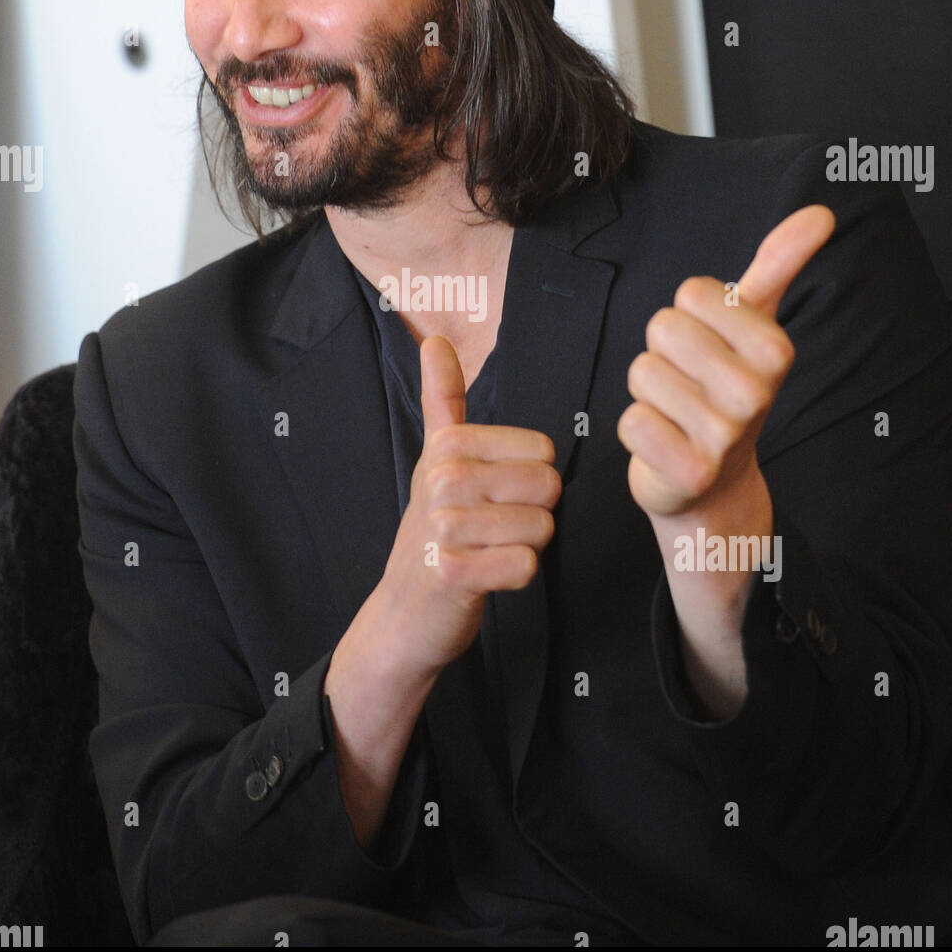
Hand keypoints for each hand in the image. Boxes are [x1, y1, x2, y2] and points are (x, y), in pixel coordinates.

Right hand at [374, 336, 560, 678]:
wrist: (403, 613)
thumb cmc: (435, 532)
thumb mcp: (435, 460)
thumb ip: (443, 399)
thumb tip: (435, 338)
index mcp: (447, 447)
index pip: (541, 450)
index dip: (531, 481)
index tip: (492, 496)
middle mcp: (442, 480)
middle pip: (547, 487)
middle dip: (534, 515)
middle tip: (493, 529)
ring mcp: (444, 527)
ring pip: (542, 528)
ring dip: (525, 548)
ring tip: (486, 552)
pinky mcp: (454, 574)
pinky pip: (526, 566)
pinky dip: (516, 578)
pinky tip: (486, 577)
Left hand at [618, 205, 835, 522]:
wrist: (712, 483)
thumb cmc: (725, 388)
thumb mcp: (754, 325)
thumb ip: (779, 266)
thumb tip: (821, 212)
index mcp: (775, 350)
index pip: (690, 292)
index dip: (687, 315)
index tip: (709, 344)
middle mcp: (756, 393)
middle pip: (662, 328)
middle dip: (662, 353)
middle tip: (688, 382)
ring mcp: (725, 436)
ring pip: (642, 372)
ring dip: (648, 391)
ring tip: (677, 413)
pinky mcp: (690, 472)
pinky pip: (631, 421)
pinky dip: (637, 430)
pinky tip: (665, 444)